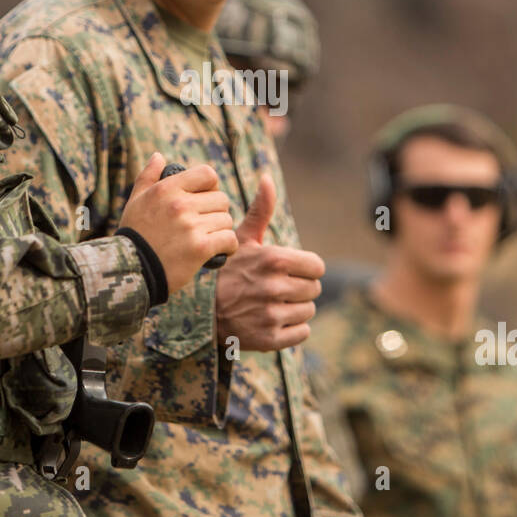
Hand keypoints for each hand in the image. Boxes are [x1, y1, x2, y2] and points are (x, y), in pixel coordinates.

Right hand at [118, 153, 236, 293]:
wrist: (130, 271)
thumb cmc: (134, 235)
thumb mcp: (136, 201)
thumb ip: (148, 176)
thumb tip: (158, 156)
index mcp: (167, 189)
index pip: (208, 174)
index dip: (211, 186)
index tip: (205, 199)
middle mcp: (180, 204)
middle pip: (221, 199)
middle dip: (217, 211)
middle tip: (207, 224)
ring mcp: (191, 226)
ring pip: (226, 220)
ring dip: (222, 230)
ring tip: (210, 238)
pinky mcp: (201, 248)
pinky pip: (229, 240)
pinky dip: (228, 246)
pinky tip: (220, 251)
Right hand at [215, 173, 324, 352]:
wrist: (199, 311)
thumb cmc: (226, 271)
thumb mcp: (241, 239)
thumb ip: (261, 210)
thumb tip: (267, 177)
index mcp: (273, 259)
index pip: (317, 266)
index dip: (304, 268)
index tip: (288, 270)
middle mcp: (273, 286)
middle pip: (314, 289)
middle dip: (300, 288)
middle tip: (277, 288)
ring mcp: (271, 315)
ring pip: (308, 311)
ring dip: (296, 308)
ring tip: (273, 304)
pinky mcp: (269, 339)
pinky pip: (302, 333)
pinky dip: (292, 329)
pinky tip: (272, 321)